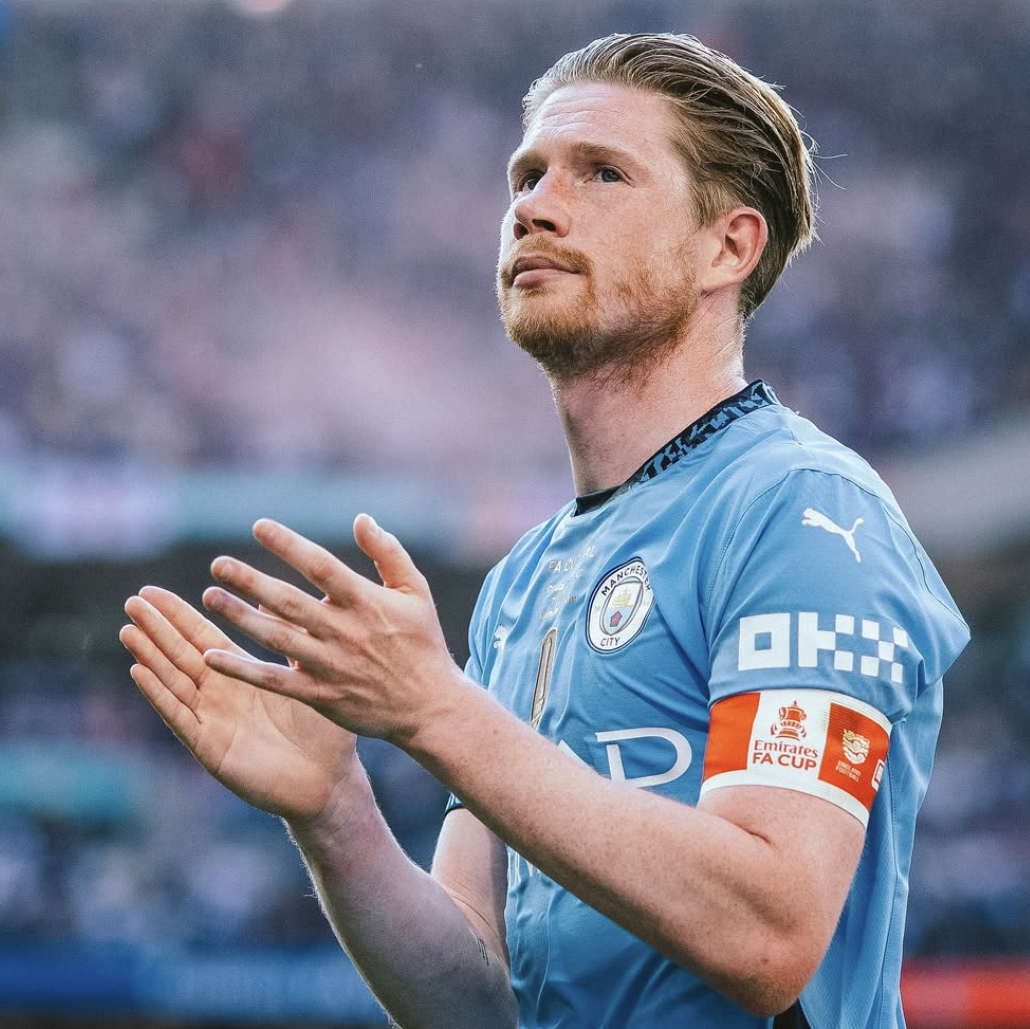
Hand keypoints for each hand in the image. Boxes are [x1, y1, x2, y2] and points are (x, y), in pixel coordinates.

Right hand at [120, 586, 357, 821]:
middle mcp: (222, 694)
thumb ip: (291, 640)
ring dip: (150, 656)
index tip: (151, 592)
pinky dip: (159, 694)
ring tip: (129, 630)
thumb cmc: (325, 732)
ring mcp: (212, 720)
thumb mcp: (309, 677)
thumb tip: (278, 598)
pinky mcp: (210, 746)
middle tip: (132, 600)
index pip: (203, 636)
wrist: (330, 783)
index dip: (177, 615)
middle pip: (181, 654)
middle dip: (157, 628)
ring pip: (174, 682)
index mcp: (243, 674)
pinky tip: (139, 671)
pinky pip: (179, 717)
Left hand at [198, 515, 464, 749]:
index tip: (258, 527)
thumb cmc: (422, 643)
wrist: (429, 706)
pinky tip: (212, 656)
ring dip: (240, 617)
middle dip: (251, 581)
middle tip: (218, 564)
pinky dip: (242, 669)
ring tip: (210, 597)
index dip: (289, 545)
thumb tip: (361, 518)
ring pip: (276, 638)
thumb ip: (388, 553)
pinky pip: (274, 681)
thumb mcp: (416, 592)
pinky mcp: (320, 695)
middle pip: (289, 601)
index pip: (321, 566)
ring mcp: (330, 665)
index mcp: (366, 602)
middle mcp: (344, 631)